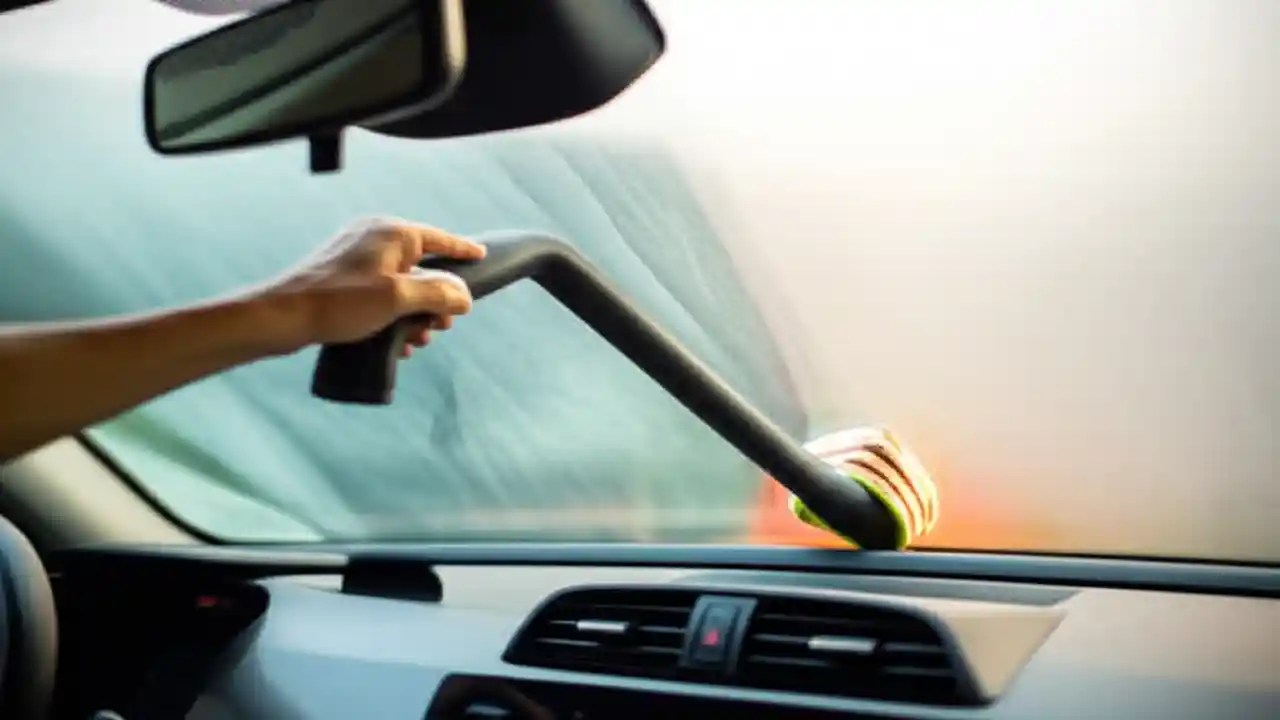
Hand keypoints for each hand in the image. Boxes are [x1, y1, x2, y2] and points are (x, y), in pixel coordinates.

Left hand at [260, 217, 485, 355]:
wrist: (282, 317)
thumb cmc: (340, 302)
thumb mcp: (398, 299)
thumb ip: (438, 294)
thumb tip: (465, 295)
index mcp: (392, 233)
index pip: (439, 238)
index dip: (463, 250)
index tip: (482, 257)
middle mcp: (375, 238)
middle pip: (423, 267)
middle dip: (435, 301)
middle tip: (438, 327)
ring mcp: (357, 257)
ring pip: (402, 285)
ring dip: (414, 314)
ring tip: (414, 340)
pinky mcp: (343, 277)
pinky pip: (381, 293)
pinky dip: (393, 315)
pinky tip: (394, 343)